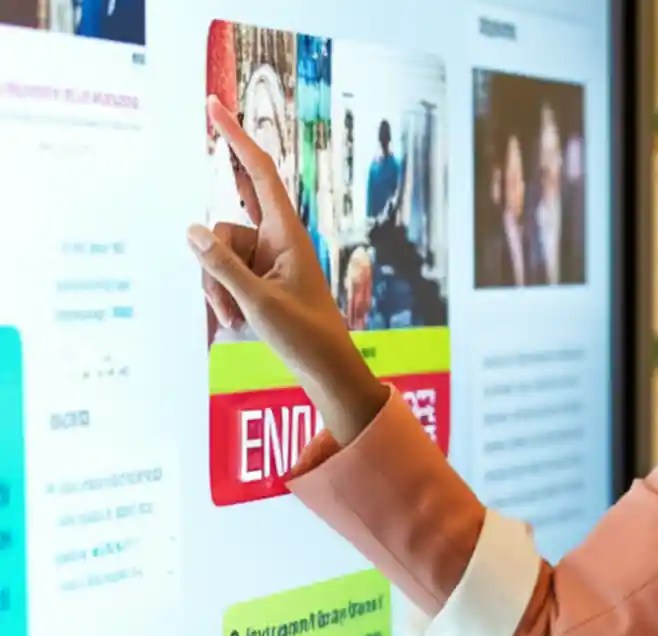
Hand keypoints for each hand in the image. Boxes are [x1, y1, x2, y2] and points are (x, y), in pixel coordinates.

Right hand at [190, 95, 386, 444]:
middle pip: (224, 229)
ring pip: (217, 257)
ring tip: (239, 322)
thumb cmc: (304, 335)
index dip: (236, 137)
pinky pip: (222, 276)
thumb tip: (191, 230)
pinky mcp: (257, 280)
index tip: (214, 105)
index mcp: (287, 233)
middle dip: (214, 263)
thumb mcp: (257, 302)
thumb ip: (222, 265)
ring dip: (218, 290)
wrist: (326, 368)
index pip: (258, 173)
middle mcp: (275, 240)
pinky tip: (236, 326)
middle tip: (234, 309)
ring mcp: (265, 261)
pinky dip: (223, 299)